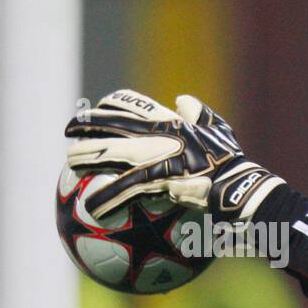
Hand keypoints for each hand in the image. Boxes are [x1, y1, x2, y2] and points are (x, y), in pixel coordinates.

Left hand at [65, 89, 281, 220]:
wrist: (239, 186)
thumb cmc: (231, 162)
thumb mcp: (219, 130)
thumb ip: (199, 113)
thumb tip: (183, 99)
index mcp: (170, 121)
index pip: (134, 105)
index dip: (111, 105)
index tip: (94, 108)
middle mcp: (160, 134)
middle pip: (114, 124)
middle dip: (88, 125)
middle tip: (68, 129)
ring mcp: (159, 155)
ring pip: (113, 152)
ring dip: (88, 157)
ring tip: (69, 163)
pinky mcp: (160, 179)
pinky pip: (126, 188)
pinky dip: (108, 197)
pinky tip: (91, 208)